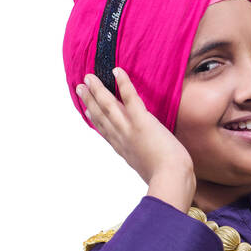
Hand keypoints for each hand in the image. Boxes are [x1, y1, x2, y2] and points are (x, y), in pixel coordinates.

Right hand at [76, 68, 194, 188]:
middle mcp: (122, 139)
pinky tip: (117, 71)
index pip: (106, 132)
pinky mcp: (142, 122)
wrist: (170, 179)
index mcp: (124, 151)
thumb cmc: (168, 178)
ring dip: (98, 90)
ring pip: (109, 106)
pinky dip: (123, 84)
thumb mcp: (150, 170)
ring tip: (89, 77)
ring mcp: (129, 129)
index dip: (95, 120)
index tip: (87, 110)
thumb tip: (151, 161)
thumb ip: (146, 161)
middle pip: (101, 117)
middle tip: (80, 87)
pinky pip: (131, 98)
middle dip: (89, 101)